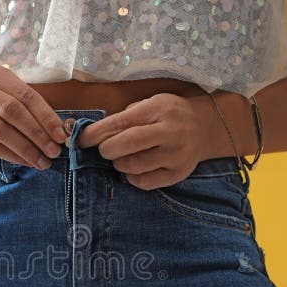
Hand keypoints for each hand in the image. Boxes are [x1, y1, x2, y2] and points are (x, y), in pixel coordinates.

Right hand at [0, 64, 67, 169]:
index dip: (46, 116)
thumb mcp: (10, 97)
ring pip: (0, 130)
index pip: (25, 95)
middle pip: (12, 111)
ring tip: (42, 161)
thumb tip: (62, 132)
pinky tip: (25, 162)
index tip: (62, 135)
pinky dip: (11, 156)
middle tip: (54, 151)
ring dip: (26, 148)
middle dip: (37, 134)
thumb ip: (31, 108)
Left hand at [72, 93, 219, 188]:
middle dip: (107, 149)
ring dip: (119, 164)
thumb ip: (125, 117)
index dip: (96, 133)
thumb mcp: (150, 104)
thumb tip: (93, 134)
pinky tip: (135, 168)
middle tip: (105, 150)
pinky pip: (144, 182)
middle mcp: (170, 132)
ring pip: (134, 166)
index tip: (81, 140)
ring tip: (122, 157)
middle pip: (127, 145)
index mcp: (159, 109)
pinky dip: (132, 177)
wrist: (206, 127)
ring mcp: (175, 155)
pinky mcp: (177, 174)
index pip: (121, 122)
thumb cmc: (169, 114)